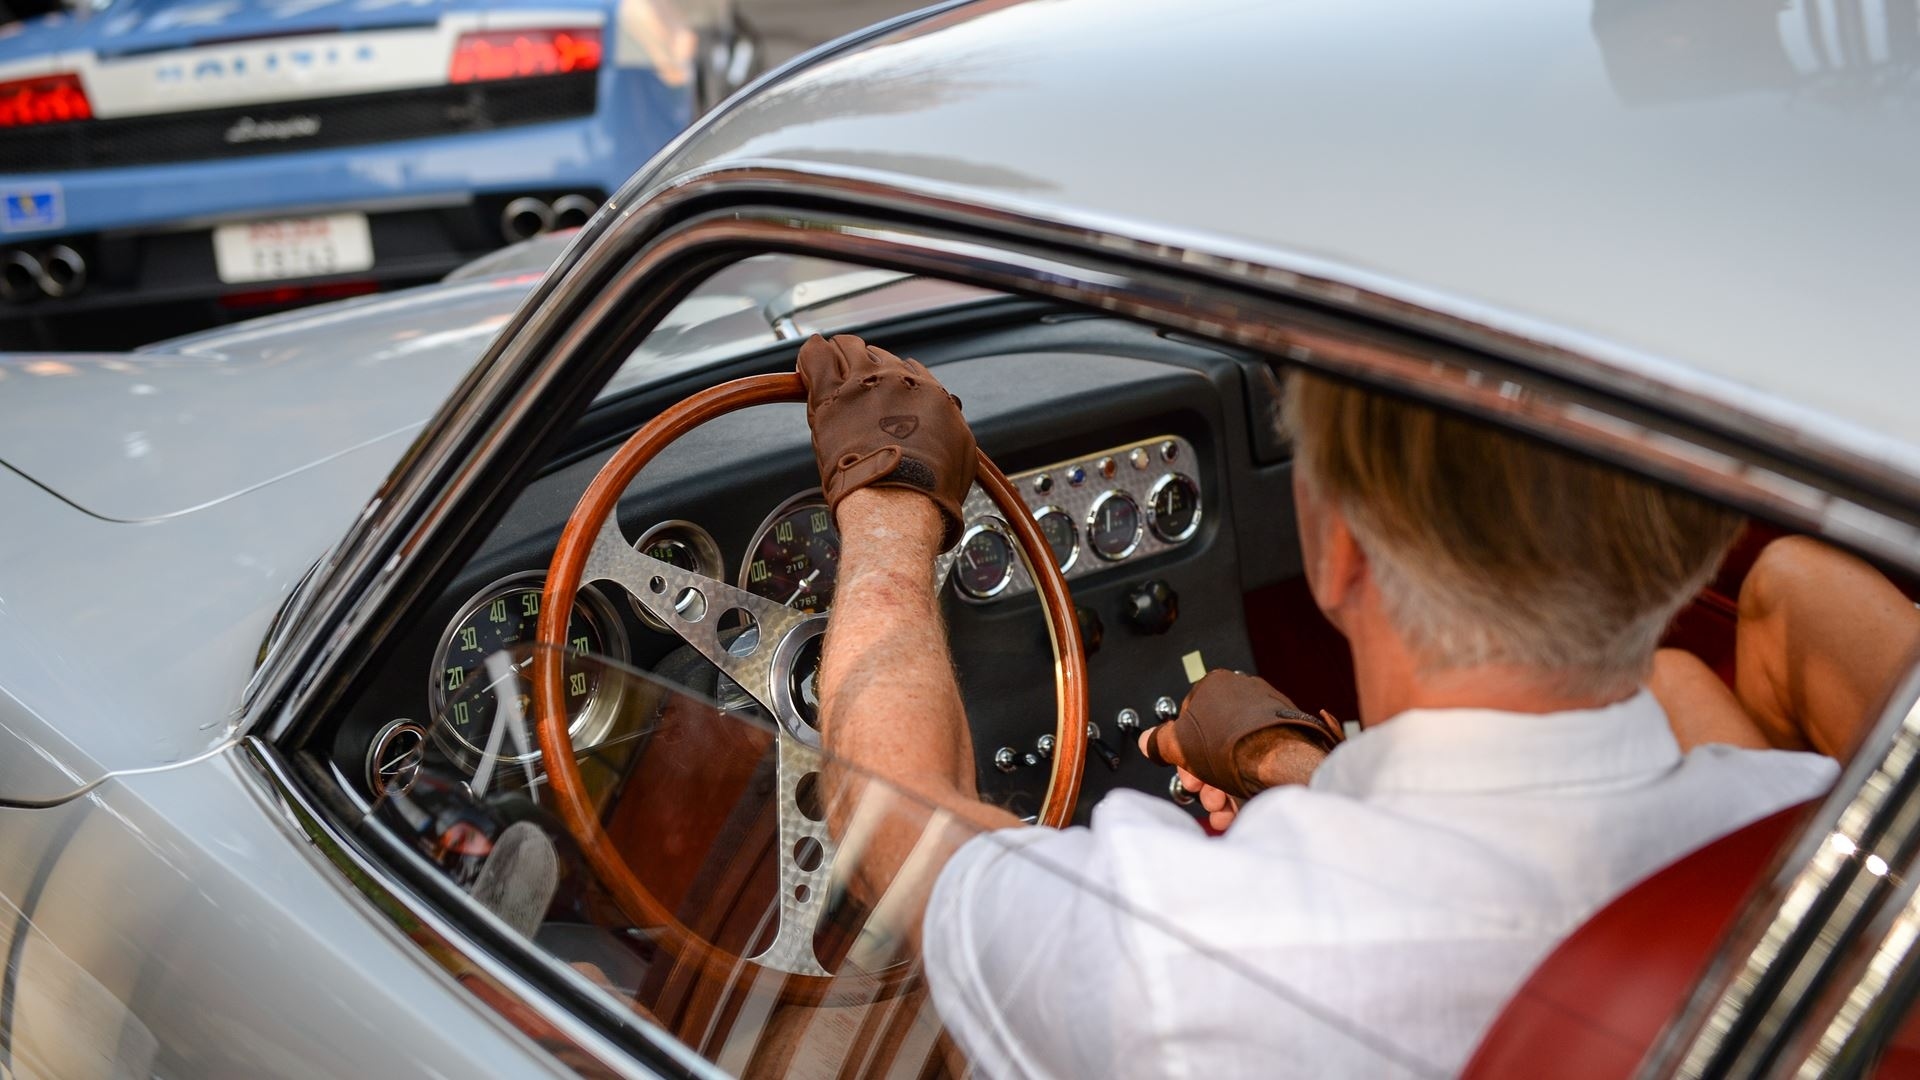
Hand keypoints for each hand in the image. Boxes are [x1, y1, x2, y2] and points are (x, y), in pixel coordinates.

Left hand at [797, 333, 976, 549]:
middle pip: (878, 356)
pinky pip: (816, 359)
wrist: (900, 499)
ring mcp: (862, 384)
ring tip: (831, 361)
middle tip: (857, 381)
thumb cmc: (931, 489)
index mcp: (929, 393)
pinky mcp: (831, 396)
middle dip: (868, 364)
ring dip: (840, 353)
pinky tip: (809, 357)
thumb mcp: (960, 456)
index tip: (886, 389)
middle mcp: (896, 380)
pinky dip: (812, 355)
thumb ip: (950, 434)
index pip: (909, 370)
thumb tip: (943, 433)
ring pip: (848, 349)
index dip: (895, 377)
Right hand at [1139, 671, 1340, 820]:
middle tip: (1202, 792)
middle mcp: (1244, 693)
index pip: (1188, 718)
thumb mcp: (1179, 745)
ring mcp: (1268, 714)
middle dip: (1204, 775)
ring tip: (1220, 807)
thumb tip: (1149, 742)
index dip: (1183, 751)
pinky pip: (1259, 761)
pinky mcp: (1288, 736)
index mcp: (1215, 685)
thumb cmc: (1231, 745)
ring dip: (1222, 787)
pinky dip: (1246, 784)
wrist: (1279, 759)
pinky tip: (1237, 808)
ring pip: (1236, 756)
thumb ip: (1159, 742)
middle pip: (1213, 742)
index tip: (1183, 769)